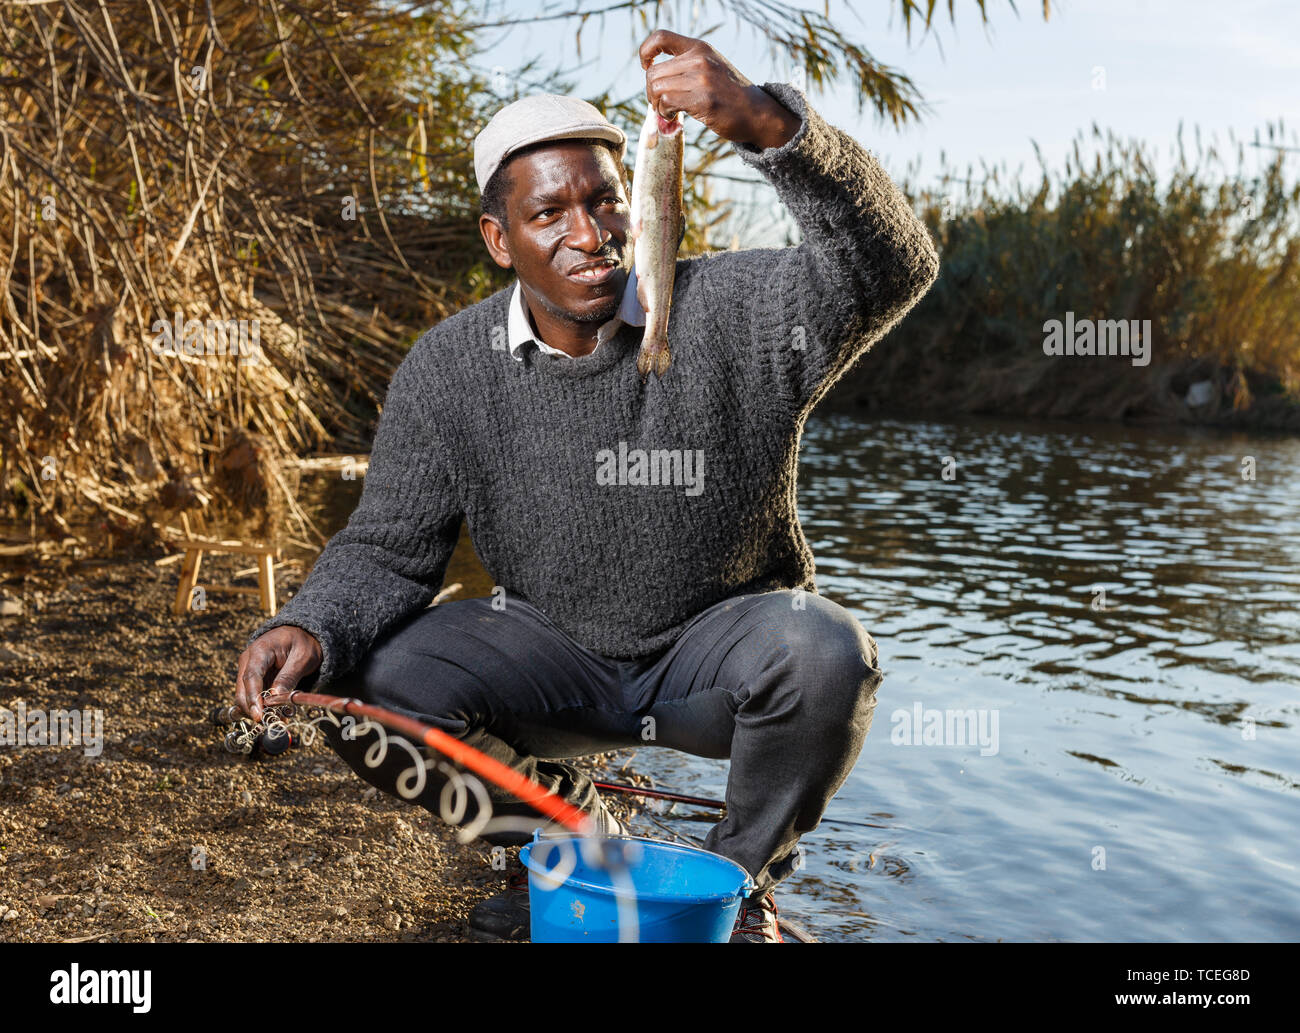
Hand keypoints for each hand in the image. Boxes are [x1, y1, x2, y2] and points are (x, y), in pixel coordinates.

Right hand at [235, 625, 321, 720]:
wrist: (301, 633)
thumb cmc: (303, 642)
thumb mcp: (302, 657)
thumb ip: (289, 677)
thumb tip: (276, 697)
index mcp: (260, 650)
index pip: (251, 677)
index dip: (253, 698)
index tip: (258, 716)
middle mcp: (249, 660)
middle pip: (242, 690)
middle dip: (253, 708)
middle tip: (270, 722)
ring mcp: (248, 669)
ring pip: (245, 695)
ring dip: (257, 709)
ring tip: (277, 718)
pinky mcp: (254, 677)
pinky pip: (253, 694)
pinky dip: (261, 705)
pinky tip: (275, 713)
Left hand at [639, 29, 800, 149]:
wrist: (758, 112)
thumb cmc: (731, 95)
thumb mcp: (711, 67)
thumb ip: (688, 65)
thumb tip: (653, 78)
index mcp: (700, 48)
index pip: (660, 37)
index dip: (646, 52)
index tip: (648, 67)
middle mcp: (699, 59)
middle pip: (653, 72)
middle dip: (650, 91)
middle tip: (660, 103)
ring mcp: (702, 79)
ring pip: (656, 88)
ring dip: (656, 104)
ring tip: (667, 111)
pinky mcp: (703, 100)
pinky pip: (666, 102)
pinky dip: (664, 112)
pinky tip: (673, 116)